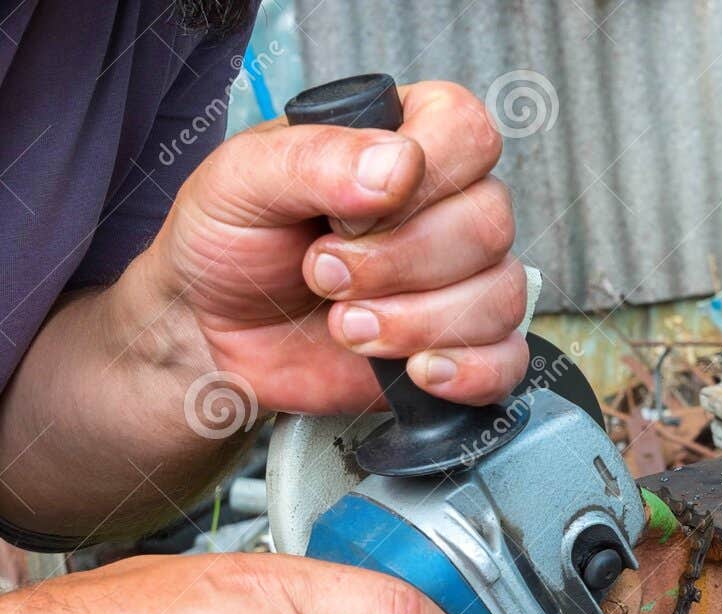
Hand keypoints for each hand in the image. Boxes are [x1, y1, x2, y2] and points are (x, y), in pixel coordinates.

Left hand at [147, 81, 526, 413]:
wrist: (212, 331)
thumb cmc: (229, 242)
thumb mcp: (243, 178)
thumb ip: (316, 158)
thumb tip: (400, 166)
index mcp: (409, 140)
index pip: (469, 133)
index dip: (423, 179)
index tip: (349, 215)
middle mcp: (449, 206)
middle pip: (488, 224)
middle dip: (398, 264)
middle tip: (322, 276)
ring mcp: (463, 281)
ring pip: (501, 296)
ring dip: (416, 323)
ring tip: (344, 326)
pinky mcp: (462, 348)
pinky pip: (508, 361)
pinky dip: (468, 371)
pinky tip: (414, 370)